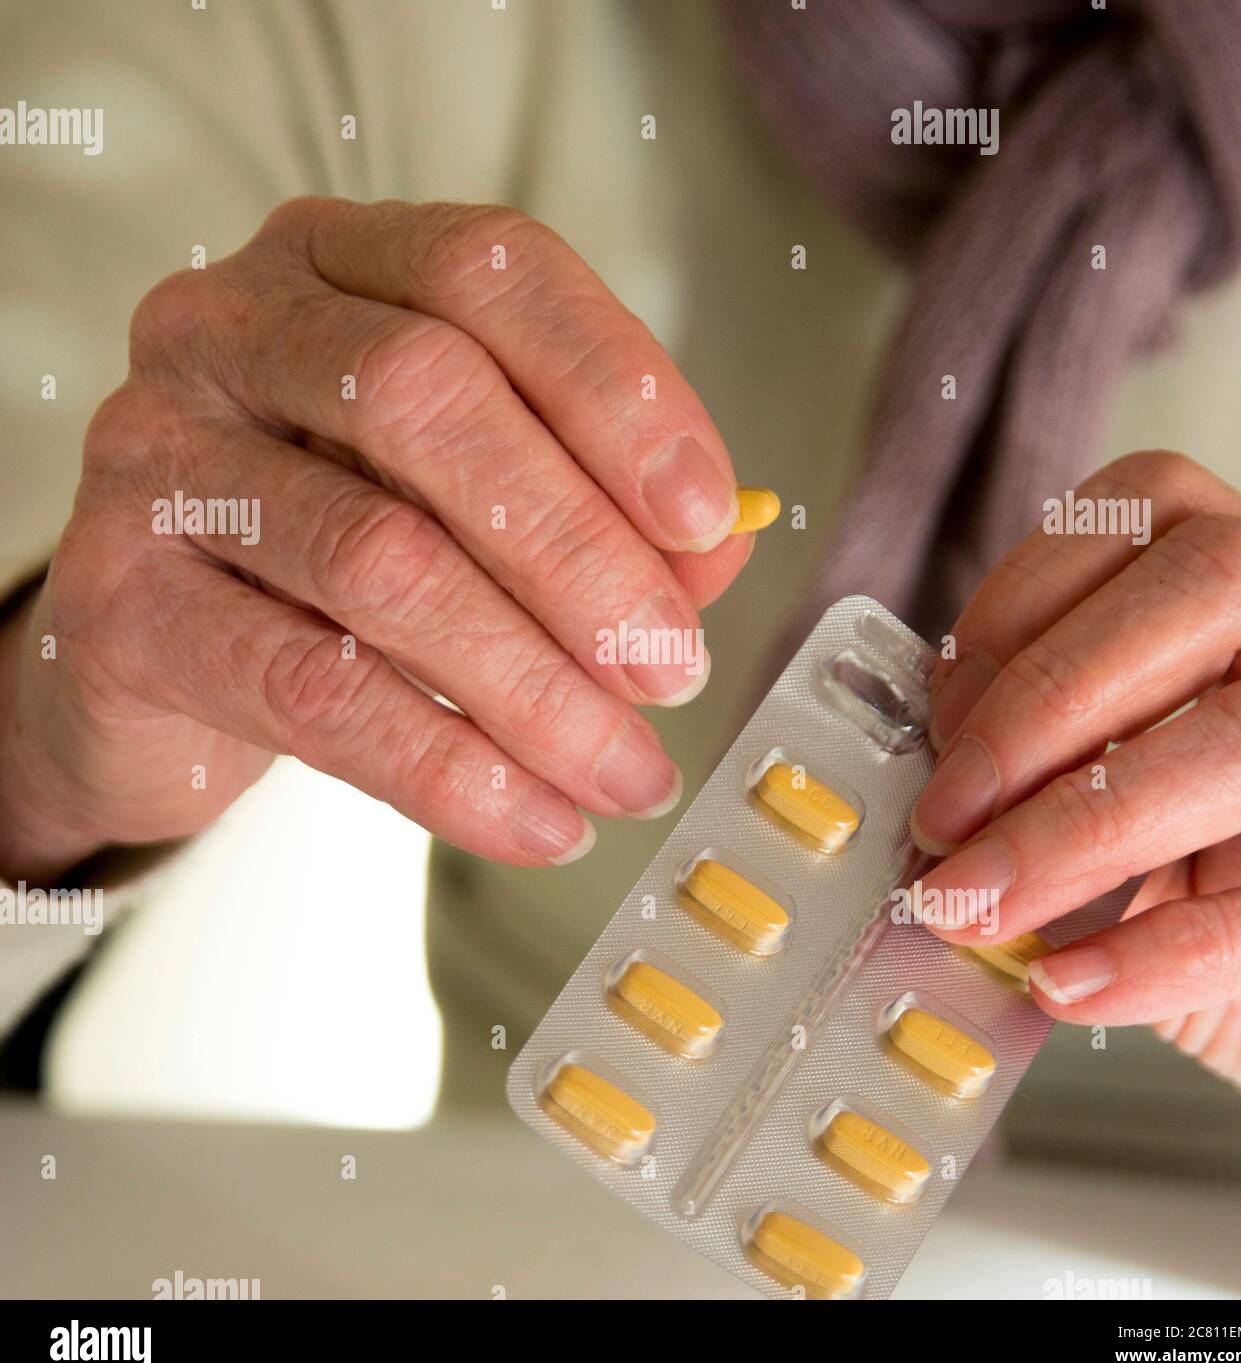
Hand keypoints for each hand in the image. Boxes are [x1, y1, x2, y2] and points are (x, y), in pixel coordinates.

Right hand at [0, 198, 751, 882]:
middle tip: (673, 670)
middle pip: (431, 402)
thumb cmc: (334, 545)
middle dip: (583, 553)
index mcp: (339, 264)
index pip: (492, 272)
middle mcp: (232, 329)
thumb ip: (596, 504)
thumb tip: (720, 551)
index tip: (708, 517)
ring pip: (380, 560)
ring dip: (534, 685)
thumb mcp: (467, 495)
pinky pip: (310, 689)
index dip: (618, 390)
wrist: (157, 645)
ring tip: (625, 769)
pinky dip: (446, 768)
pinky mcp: (120, 596)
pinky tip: (533, 819)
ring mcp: (158, 453)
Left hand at [909, 452, 1240, 1120]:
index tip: (937, 716)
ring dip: (1078, 826)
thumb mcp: (1103, 759)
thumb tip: (932, 763)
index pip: (1141, 508)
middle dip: (1042, 706)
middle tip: (937, 822)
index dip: (1020, 605)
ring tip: (970, 904)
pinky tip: (1063, 983)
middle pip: (1206, 589)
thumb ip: (1034, 734)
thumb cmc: (1178, 846)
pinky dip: (1158, 955)